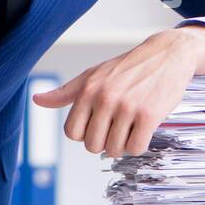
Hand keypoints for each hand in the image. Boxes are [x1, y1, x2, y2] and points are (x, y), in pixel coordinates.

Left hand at [31, 24, 204, 156]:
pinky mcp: (149, 115)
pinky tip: (142, 130)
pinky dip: (138, 145)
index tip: (98, 125)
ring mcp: (127, 107)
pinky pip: (136, 148)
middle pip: (92, 145)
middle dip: (104, 142)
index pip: (72, 133)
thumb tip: (37, 100)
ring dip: (123, 144)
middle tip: (116, 127)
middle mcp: (105, 98)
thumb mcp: (93, 75)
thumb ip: (65, 92)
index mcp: (88, 90)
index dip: (85, 134)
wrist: (167, 55)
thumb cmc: (127, 68)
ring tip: (130, 127)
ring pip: (114, 150)